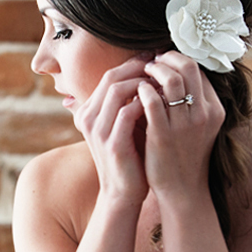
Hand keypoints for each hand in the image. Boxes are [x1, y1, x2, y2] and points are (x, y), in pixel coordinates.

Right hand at [74, 59, 150, 204]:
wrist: (123, 192)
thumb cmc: (128, 156)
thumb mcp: (121, 126)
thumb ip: (125, 103)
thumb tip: (145, 76)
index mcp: (87, 111)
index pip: (109, 75)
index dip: (134, 64)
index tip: (156, 60)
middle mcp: (87, 117)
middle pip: (111, 77)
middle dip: (139, 68)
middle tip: (162, 65)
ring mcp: (97, 130)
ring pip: (117, 90)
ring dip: (143, 82)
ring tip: (163, 82)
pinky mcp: (112, 143)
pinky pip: (127, 112)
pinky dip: (145, 103)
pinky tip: (162, 102)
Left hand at [137, 51, 225, 199]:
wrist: (182, 190)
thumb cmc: (184, 155)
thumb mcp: (197, 126)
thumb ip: (191, 102)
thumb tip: (172, 73)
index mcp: (215, 109)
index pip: (198, 69)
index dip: (178, 59)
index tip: (162, 58)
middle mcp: (204, 113)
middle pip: (188, 67)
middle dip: (167, 58)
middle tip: (152, 60)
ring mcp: (186, 124)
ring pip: (171, 80)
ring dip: (153, 70)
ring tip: (143, 71)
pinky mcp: (165, 134)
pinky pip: (152, 101)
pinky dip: (143, 90)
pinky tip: (136, 90)